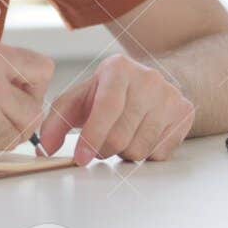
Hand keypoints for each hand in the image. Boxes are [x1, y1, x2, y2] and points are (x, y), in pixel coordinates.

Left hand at [38, 54, 194, 163]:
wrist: (149, 83)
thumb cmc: (109, 93)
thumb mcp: (80, 98)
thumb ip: (57, 120)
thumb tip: (44, 148)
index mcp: (118, 68)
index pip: (106, 108)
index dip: (92, 137)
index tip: (80, 158)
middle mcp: (148, 78)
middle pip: (121, 136)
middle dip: (104, 150)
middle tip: (100, 146)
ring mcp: (170, 95)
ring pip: (140, 148)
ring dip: (124, 153)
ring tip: (121, 136)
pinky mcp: (184, 112)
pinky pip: (159, 153)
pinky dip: (145, 154)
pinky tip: (140, 136)